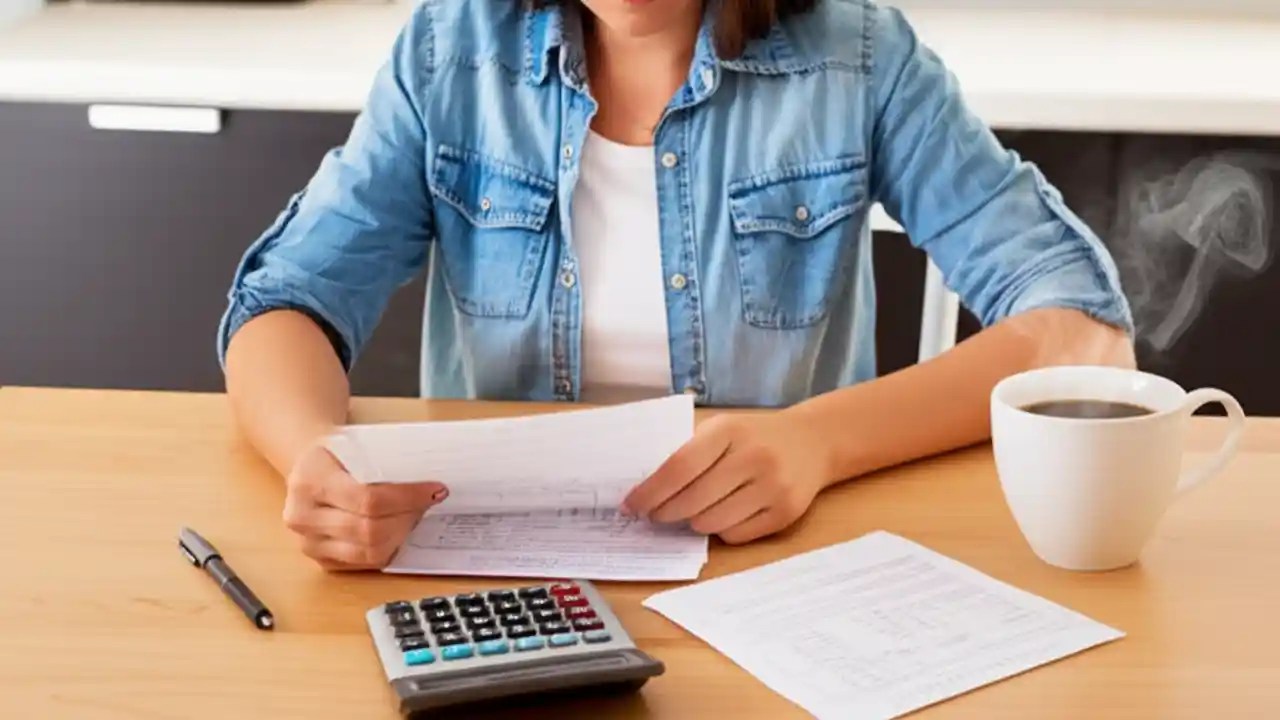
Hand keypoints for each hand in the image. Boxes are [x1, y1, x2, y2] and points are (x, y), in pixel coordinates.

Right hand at [282, 443, 448, 569]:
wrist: (307, 468)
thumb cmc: (335, 454)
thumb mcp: (353, 443)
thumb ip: (384, 461)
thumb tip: (430, 480)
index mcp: (310, 480)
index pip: (367, 499)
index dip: (407, 497)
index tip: (434, 490)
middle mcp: (303, 516)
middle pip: (370, 530)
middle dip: (408, 517)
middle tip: (429, 502)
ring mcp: (309, 543)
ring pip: (370, 552)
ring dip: (402, 535)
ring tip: (415, 515)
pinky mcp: (320, 560)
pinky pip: (365, 563)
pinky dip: (389, 548)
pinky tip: (399, 530)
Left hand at [621, 412, 832, 543]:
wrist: (812, 442)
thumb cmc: (753, 437)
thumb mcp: (722, 430)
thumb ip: (688, 454)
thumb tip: (644, 492)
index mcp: (729, 430)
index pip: (679, 466)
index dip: (651, 491)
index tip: (632, 505)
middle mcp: (754, 456)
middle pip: (693, 499)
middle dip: (665, 513)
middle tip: (656, 515)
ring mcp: (773, 486)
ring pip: (712, 522)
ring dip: (693, 523)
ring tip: (693, 512)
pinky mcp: (786, 513)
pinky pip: (736, 535)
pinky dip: (721, 530)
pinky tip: (724, 515)